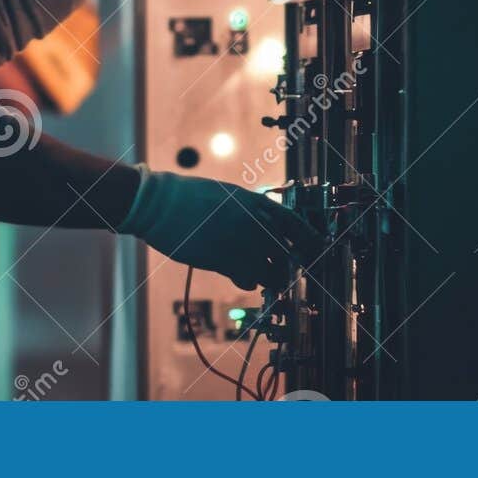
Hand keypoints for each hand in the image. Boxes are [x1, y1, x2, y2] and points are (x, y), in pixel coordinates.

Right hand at [117, 167, 321, 289]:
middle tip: (283, 266)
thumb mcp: (229, 196)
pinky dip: (248, 280)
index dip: (310, 240)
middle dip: (289, 264)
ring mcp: (241, 245)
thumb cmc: (192, 196)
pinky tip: (238, 273)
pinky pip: (250, 281)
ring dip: (270, 276)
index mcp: (257, 204)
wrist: (161, 204)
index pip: (297, 226)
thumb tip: (269, 226)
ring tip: (260, 272)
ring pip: (273, 273)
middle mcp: (255, 225)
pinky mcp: (224, 263)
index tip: (317, 249)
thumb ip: (252, 211)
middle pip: (289, 255)